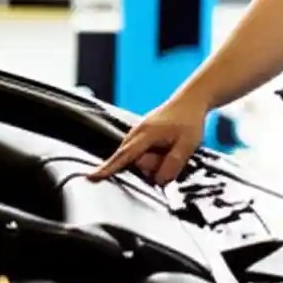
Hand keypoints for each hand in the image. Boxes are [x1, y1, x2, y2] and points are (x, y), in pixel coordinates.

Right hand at [87, 98, 206, 185]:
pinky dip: (154, 156)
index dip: (109, 168)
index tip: (91, 177)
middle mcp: (136, 133)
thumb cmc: (189, 121)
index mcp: (146, 134)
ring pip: (139, 160)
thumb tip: (158, 181)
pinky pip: (142, 154)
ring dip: (156, 161)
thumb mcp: (188, 145)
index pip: (124, 156)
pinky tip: (166, 147)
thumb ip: (172, 165)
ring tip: (171, 147)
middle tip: (173, 152)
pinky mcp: (141, 137)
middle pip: (136, 163)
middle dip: (153, 165)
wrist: (190, 101)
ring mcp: (137, 134)